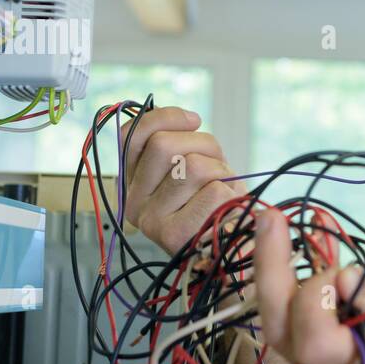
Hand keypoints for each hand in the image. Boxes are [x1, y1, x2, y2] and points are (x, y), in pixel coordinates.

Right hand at [119, 106, 243, 255]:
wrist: (233, 246)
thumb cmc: (215, 203)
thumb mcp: (194, 168)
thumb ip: (181, 145)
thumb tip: (189, 118)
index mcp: (132, 181)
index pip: (131, 134)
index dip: (166, 117)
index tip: (194, 121)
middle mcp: (133, 201)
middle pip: (162, 144)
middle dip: (202, 145)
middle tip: (216, 164)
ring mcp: (150, 220)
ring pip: (192, 166)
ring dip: (221, 171)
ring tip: (223, 189)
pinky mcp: (173, 235)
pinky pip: (213, 191)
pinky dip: (230, 193)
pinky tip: (226, 208)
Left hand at [252, 208, 364, 363]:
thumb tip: (342, 280)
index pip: (320, 344)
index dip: (318, 299)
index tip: (347, 273)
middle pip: (286, 336)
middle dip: (272, 275)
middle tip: (273, 218)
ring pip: (287, 332)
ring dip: (278, 274)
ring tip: (276, 221)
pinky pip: (307, 326)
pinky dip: (301, 284)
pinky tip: (306, 243)